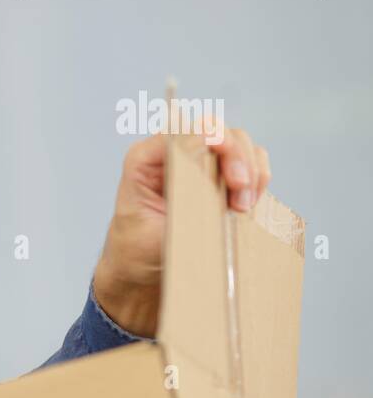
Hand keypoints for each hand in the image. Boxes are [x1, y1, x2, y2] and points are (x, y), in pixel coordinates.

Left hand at [92, 119, 271, 337]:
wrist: (141, 267)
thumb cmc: (139, 249)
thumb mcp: (154, 233)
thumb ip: (182, 209)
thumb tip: (214, 189)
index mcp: (146, 159)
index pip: (183, 132)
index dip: (212, 140)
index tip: (230, 173)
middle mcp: (173, 153)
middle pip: (216, 131)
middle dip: (237, 158)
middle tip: (241, 194)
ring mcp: (200, 161)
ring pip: (238, 143)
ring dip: (251, 171)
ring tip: (243, 206)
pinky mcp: (220, 177)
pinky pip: (250, 163)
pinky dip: (258, 179)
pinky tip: (250, 204)